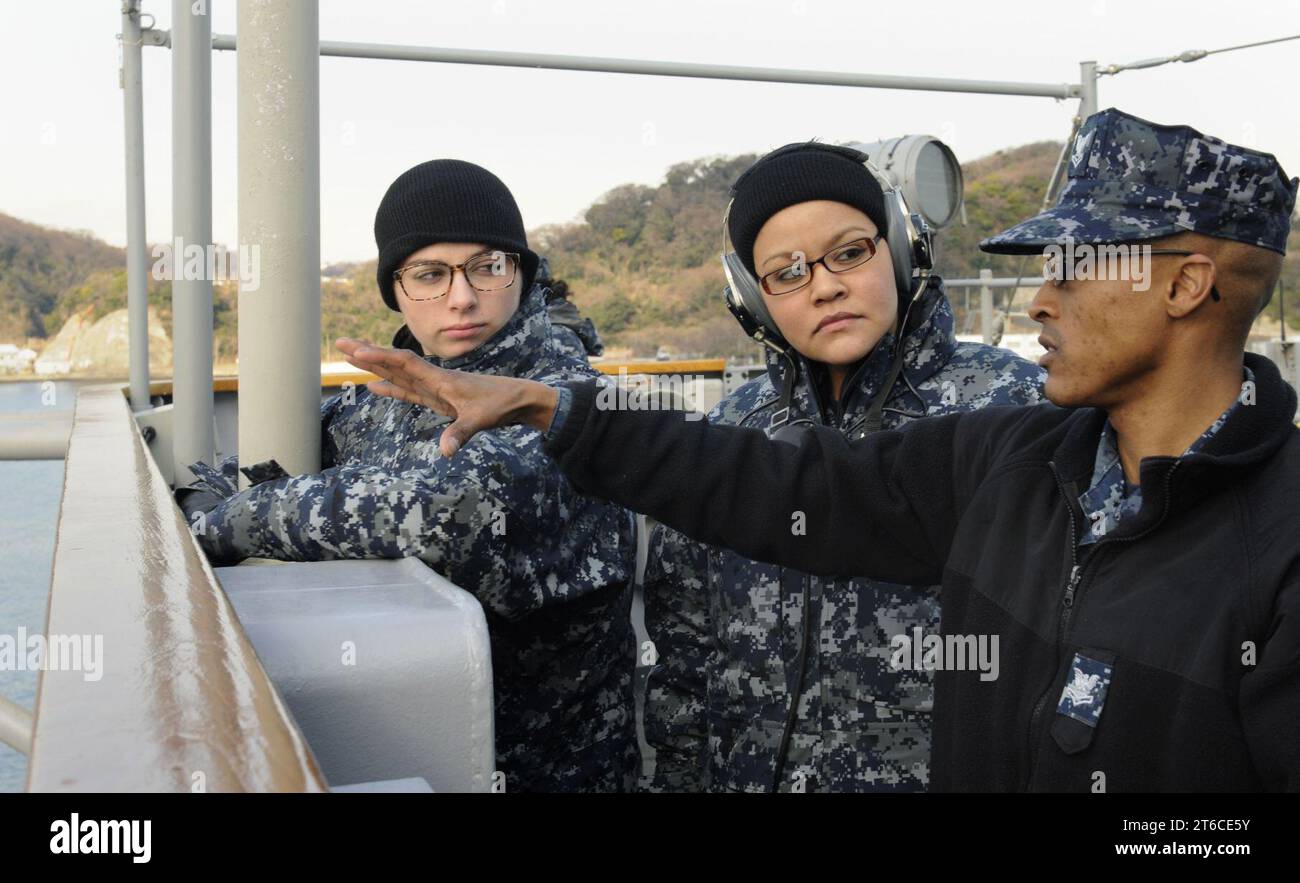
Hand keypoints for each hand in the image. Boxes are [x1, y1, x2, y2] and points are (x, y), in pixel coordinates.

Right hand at [335, 338, 559, 457]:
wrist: (519, 400)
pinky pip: (409, 390)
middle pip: (395, 363)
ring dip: (375, 366)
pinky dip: (391, 387)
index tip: (356, 351)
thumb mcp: (481, 420)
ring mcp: (435, 388)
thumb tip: (444, 452)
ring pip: (398, 374)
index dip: (381, 358)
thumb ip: (460, 433)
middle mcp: (434, 379)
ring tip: (350, 357)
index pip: (405, 364)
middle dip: (368, 354)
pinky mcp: (439, 399)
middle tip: (340, 342)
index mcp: (441, 379)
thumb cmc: (501, 405)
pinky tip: (375, 386)